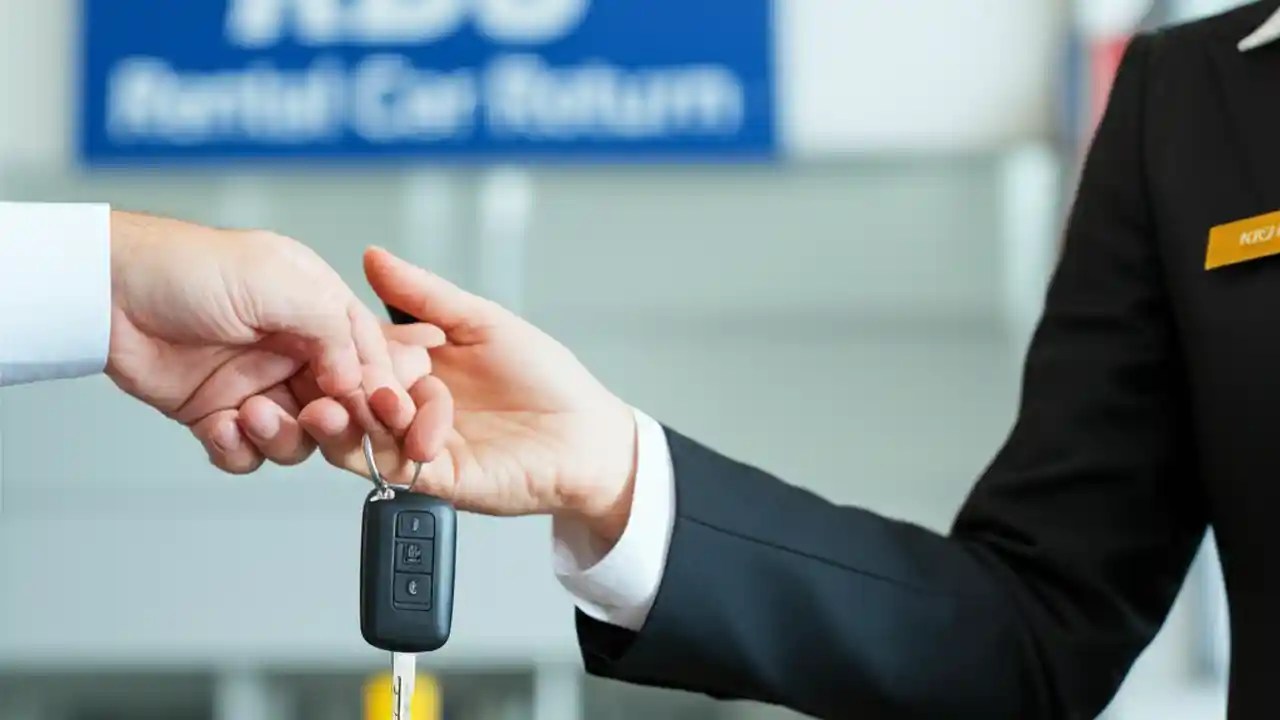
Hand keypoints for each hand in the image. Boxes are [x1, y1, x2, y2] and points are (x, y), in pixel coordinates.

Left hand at [107, 211, 415, 470]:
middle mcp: (294, 353)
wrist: (106, 291)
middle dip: (334, 422)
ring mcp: (257, 386)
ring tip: (252, 415)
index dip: (379, 390)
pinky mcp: (217, 413)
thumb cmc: (188, 266)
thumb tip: (358, 381)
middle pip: (342, 409)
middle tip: (316, 416)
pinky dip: (239, 451)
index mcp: (319, 314)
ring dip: (282, 437)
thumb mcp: (280, 281)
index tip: (380, 410)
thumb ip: (332, 329)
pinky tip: (222, 429)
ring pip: (299, 439)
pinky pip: (247, 453)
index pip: (370, 361)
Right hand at [299, 248, 638, 543]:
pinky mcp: (431, 479)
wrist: (589, 437)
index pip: (364, 350)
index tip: (323, 324)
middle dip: (338, 380)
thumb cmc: (549, 380)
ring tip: (339, 399)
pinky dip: (367, 448)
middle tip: (332, 367)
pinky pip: (384, 467)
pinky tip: (370, 426)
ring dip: (344, 415)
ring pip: (358, 431)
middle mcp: (411, 406)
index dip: (344, 340)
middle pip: (353, 392)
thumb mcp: (483, 323)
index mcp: (418, 366)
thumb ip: (425, 295)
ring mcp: (416, 444)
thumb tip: (372, 256)